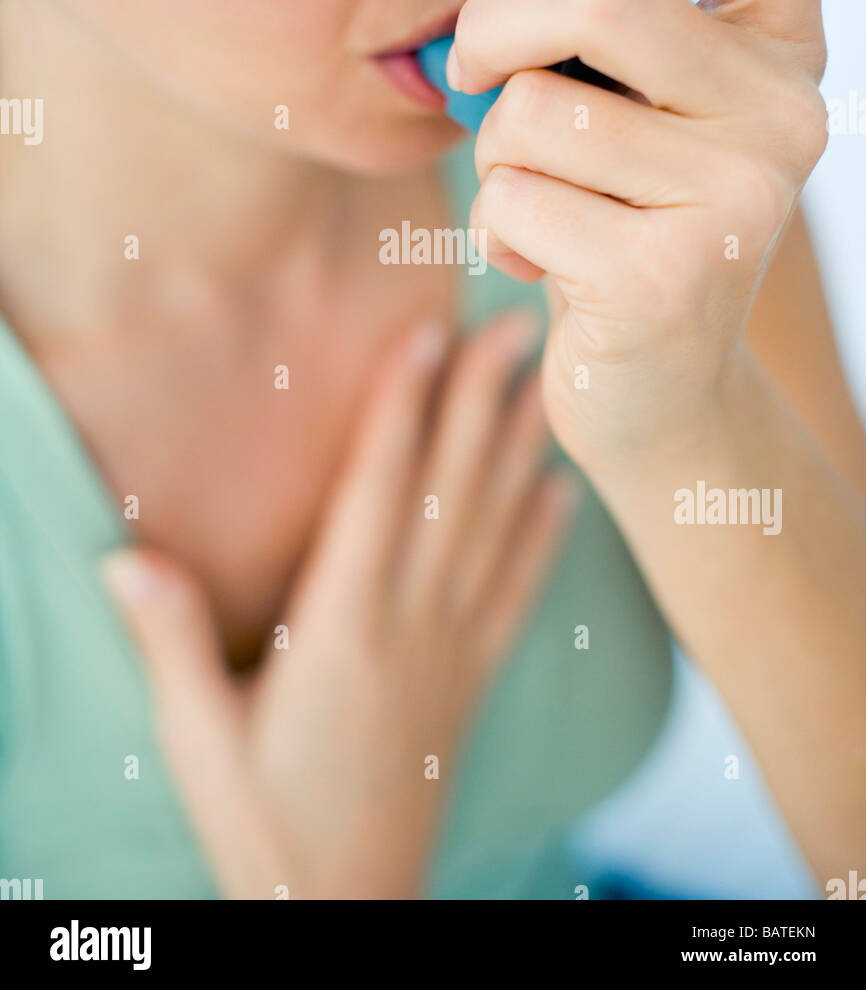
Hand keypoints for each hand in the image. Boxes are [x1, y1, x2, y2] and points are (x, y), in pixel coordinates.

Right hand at [102, 313, 575, 899]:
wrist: (344, 906)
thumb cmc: (263, 820)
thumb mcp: (199, 736)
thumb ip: (167, 642)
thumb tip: (123, 557)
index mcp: (341, 625)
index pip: (379, 492)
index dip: (403, 407)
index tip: (428, 335)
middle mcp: (409, 624)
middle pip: (453, 491)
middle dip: (484, 399)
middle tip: (518, 324)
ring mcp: (450, 651)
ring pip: (496, 529)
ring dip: (523, 449)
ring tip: (549, 383)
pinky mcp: (469, 682)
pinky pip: (518, 597)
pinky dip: (545, 540)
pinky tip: (564, 494)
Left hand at [452, 0, 829, 471]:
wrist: (659, 393)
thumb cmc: (621, 229)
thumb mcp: (630, 116)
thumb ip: (602, 32)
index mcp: (777, 58)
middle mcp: (784, 117)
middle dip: (495, 23)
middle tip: (466, 63)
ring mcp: (737, 198)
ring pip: (536, 111)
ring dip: (497, 154)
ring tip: (541, 202)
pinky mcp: (668, 274)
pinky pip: (515, 198)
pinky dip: (498, 229)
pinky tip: (546, 265)